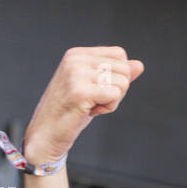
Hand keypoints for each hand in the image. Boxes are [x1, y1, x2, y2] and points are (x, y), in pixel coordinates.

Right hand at [23, 47, 144, 164]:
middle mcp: (75, 59)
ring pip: (123, 82)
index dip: (117, 75)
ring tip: (91, 106)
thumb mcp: (95, 88)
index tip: (97, 89)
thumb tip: (139, 65)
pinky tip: (90, 111)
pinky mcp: (81, 91)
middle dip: (117, 89)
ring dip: (112, 100)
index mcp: (77, 54)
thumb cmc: (71, 111)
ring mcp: (76, 74)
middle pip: (124, 69)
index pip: (119, 54)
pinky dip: (109, 108)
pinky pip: (115, 95)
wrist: (46, 132)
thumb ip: (116, 75)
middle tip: (95, 100)